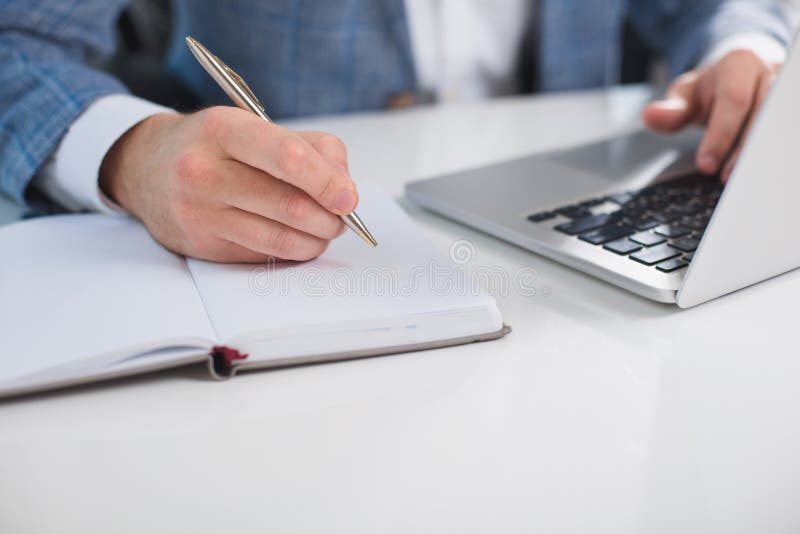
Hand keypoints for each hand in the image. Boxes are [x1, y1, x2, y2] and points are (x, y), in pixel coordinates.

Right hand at [100, 106, 356, 262]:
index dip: (327, 181)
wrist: (147, 169)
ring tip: (325, 229)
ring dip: (317, 239)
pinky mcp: (203, 245)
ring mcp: (200, 213)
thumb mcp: (256, 126)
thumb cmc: (213, 146)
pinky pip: (265, 254)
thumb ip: (311, 148)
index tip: (349, 197)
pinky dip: (293, 249)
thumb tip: (345, 187)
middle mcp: (203, 172)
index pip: (287, 157)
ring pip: (281, 238)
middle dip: (330, 217)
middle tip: (343, 216)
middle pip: (290, 205)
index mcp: (222, 130)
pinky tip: (296, 237)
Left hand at [642, 49, 779, 181]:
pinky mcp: (792, 106)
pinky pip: (786, 133)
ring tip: (746, 181)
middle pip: (765, 114)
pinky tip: (764, 172)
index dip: (720, 136)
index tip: (706, 165)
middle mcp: (770, 72)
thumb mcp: (685, 94)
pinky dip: (774, 152)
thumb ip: (670, 110)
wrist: (741, 70)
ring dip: (764, 155)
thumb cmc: (712, 87)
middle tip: (727, 180)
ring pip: (781, 124)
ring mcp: (788, 90)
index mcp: (740, 63)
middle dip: (745, 151)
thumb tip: (650, 116)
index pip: (734, 102)